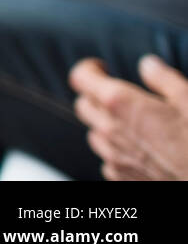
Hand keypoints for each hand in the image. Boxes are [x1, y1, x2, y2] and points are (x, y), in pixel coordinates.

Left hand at [71, 55, 187, 179]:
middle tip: (119, 95)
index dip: (89, 69)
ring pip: (94, 133)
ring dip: (105, 125)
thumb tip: (148, 65)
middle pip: (83, 105)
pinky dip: (117, 151)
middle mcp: (109, 130)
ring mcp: (113, 157)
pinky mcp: (121, 178)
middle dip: (95, 96)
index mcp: (120, 103)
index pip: (80, 77)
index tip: (102, 68)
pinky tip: (139, 149)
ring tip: (132, 124)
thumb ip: (163, 78)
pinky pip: (108, 159)